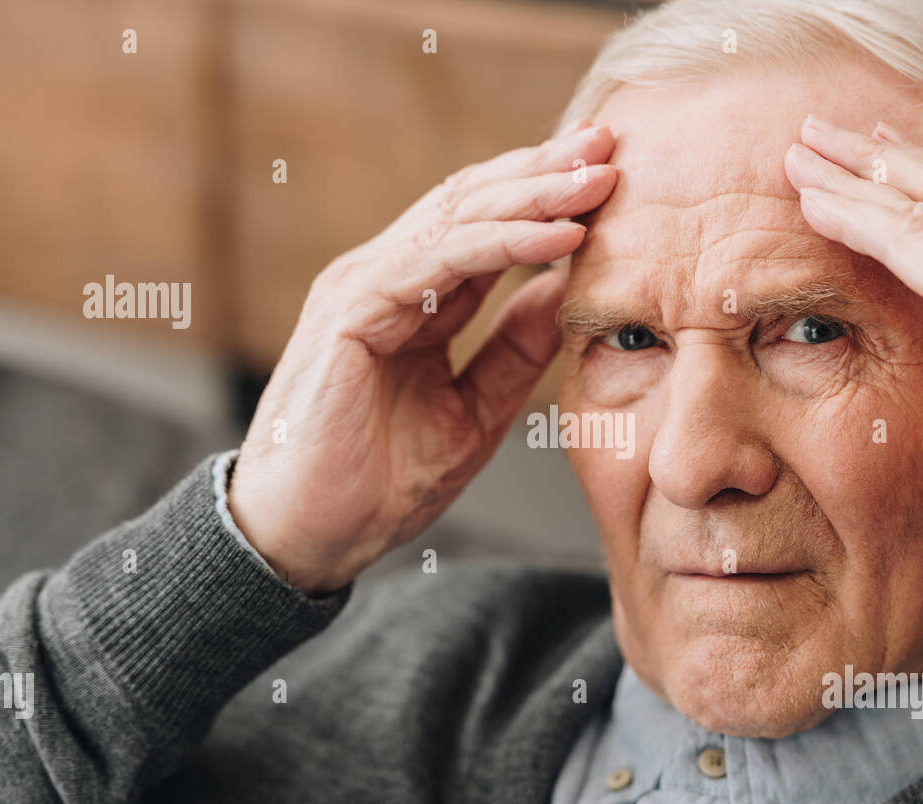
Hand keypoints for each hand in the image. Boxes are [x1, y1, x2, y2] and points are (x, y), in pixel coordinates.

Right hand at [229, 121, 617, 593]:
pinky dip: (503, 243)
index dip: (545, 198)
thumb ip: (515, 349)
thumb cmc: (380, 483)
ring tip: (597, 180)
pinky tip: (558, 237)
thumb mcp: (476, 410)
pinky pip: (438, 261)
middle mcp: (387, 279)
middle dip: (545, 171)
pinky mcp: (352, 312)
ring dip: (534, 194)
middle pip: (473, 203)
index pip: (485, 226)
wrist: (312, 538)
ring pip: (458, 218)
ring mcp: (364, 288)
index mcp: (413, 299)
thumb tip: (564, 291)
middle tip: (610, 145)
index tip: (610, 178)